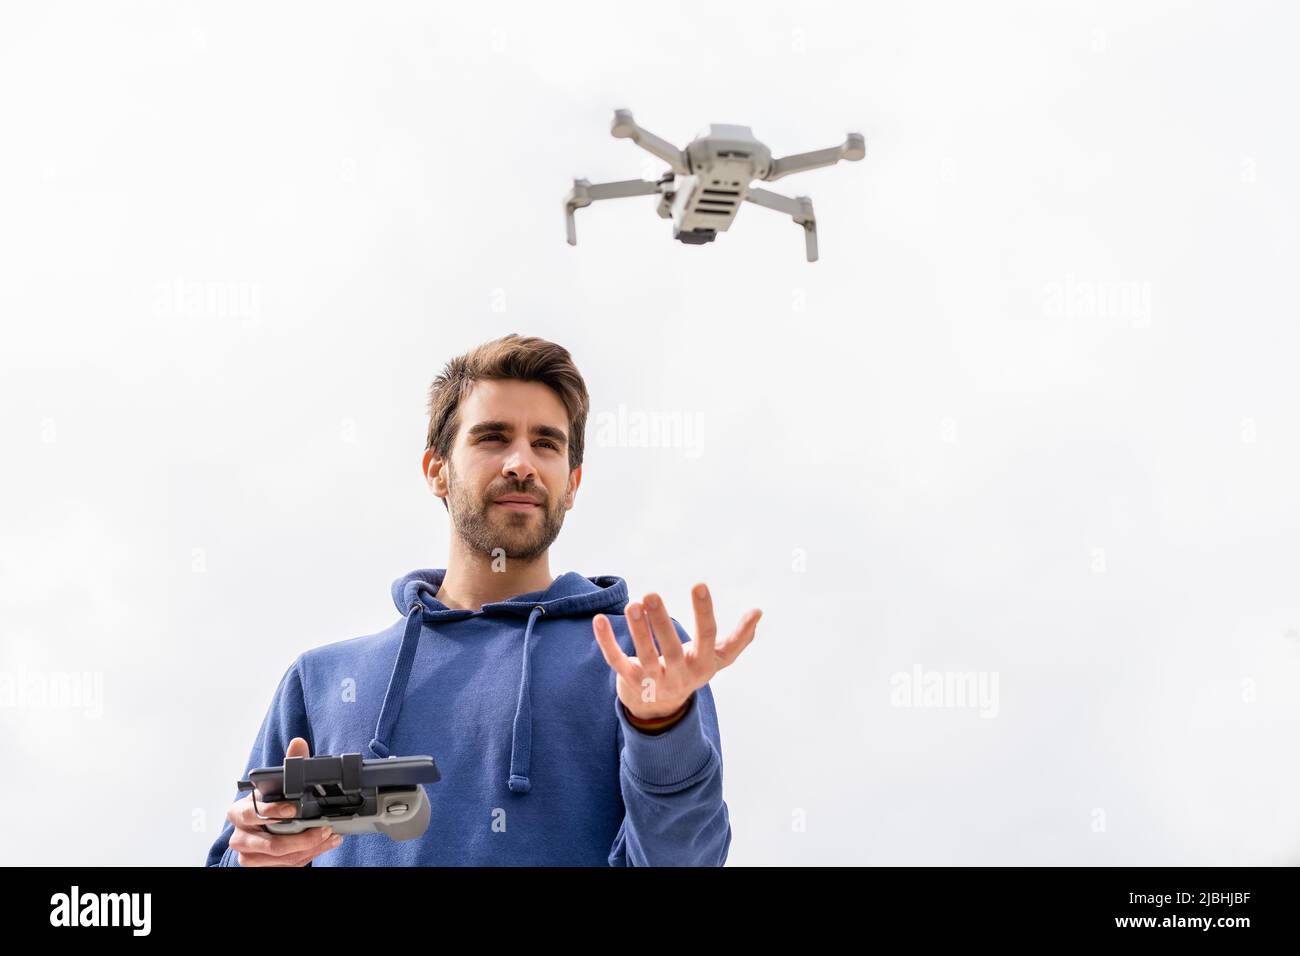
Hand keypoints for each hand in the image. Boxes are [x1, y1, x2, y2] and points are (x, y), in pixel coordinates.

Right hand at [225, 737, 343, 865]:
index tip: (293, 810)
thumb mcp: (276, 785)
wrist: (256, 830)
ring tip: (329, 837)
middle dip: (302, 839)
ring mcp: (247, 855)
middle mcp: (239, 836)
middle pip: (271, 844)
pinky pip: (284, 866)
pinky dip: (306, 857)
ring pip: (281, 858)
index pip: (252, 812)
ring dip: (309, 849)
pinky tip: (321, 845)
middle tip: (324, 829)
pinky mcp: (256, 867)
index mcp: (238, 811)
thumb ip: (289, 763)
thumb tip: (298, 742)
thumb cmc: (267, 804)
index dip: (273, 812)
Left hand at [592, 583, 760, 720]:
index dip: (703, 612)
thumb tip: (758, 611)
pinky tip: (600, 620)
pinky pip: (616, 661)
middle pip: (670, 650)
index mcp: (702, 664)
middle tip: (652, 594)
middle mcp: (678, 674)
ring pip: (643, 656)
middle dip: (661, 623)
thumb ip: (738, 638)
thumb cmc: (691, 671)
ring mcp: (653, 680)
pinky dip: (607, 642)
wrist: (661, 709)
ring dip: (637, 630)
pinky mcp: (629, 681)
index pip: (707, 637)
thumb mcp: (716, 659)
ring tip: (633, 604)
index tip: (699, 584)